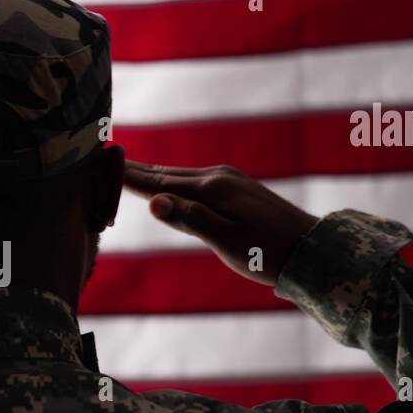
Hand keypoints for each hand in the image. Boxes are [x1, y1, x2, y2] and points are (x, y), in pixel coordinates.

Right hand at [122, 160, 319, 286]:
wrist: (312, 250)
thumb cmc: (267, 253)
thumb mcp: (226, 241)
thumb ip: (189, 219)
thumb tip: (152, 202)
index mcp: (211, 188)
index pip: (157, 182)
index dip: (127, 176)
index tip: (99, 162)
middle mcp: (218, 177)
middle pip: (165, 173)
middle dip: (134, 169)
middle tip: (103, 159)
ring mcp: (230, 180)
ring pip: (180, 176)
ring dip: (152, 173)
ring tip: (128, 170)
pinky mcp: (238, 189)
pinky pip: (194, 181)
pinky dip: (173, 181)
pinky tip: (171, 185)